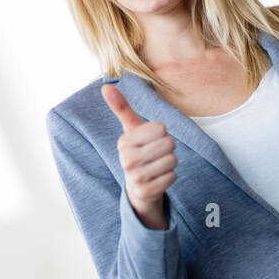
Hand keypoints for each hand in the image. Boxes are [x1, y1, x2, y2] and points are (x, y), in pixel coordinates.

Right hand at [102, 83, 176, 229]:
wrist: (138, 186)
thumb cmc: (138, 151)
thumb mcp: (131, 130)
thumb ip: (121, 108)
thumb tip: (105, 86)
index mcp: (123, 142)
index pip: (161, 128)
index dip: (161, 133)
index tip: (150, 141)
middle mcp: (127, 160)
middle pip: (169, 144)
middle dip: (167, 148)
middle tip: (155, 155)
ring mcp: (135, 178)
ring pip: (172, 160)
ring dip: (170, 162)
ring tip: (157, 166)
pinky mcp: (146, 192)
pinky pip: (172, 176)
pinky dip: (170, 176)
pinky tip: (158, 178)